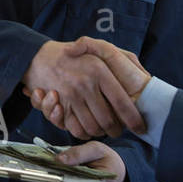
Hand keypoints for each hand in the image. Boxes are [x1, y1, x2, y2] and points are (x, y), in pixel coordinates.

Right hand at [23, 39, 145, 138]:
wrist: (38, 56)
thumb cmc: (75, 54)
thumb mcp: (100, 48)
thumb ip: (123, 57)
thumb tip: (144, 76)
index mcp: (100, 70)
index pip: (122, 103)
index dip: (133, 120)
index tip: (141, 129)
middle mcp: (85, 84)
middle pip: (108, 121)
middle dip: (116, 131)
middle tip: (118, 131)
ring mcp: (70, 96)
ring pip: (92, 128)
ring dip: (99, 132)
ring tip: (103, 128)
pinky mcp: (58, 106)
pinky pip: (75, 129)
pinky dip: (83, 133)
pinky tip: (87, 127)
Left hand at [53, 141, 124, 181]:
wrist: (114, 169)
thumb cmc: (106, 158)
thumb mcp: (95, 148)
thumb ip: (78, 153)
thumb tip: (59, 160)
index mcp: (107, 179)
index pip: (83, 180)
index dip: (67, 173)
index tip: (57, 164)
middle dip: (63, 175)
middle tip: (55, 164)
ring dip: (63, 180)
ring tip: (63, 168)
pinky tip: (68, 176)